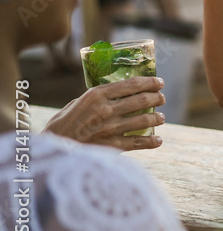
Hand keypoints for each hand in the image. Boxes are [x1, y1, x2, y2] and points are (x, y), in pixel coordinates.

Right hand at [43, 77, 165, 150]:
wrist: (53, 148)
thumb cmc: (64, 124)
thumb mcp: (77, 103)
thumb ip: (97, 98)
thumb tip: (117, 93)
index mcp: (96, 95)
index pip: (131, 84)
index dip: (150, 82)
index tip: (159, 82)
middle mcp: (106, 110)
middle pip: (142, 100)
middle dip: (157, 98)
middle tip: (161, 98)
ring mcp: (110, 128)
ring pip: (145, 120)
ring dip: (157, 118)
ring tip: (161, 118)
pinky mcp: (112, 146)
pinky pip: (139, 143)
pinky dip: (152, 141)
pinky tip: (158, 140)